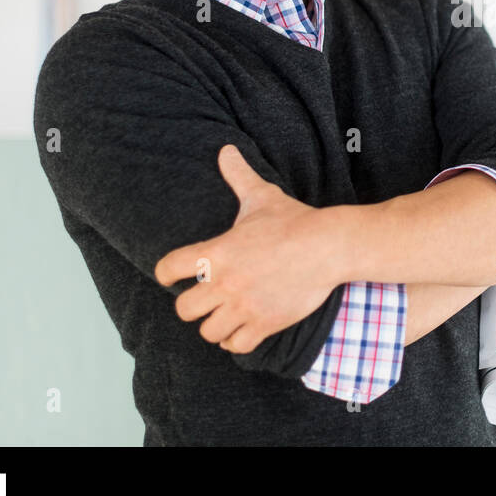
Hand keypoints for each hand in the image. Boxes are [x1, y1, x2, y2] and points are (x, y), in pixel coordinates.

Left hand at [154, 144, 342, 354]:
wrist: (329, 246)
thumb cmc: (293, 220)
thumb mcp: (261, 196)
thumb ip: (238, 176)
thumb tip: (225, 150)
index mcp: (216, 252)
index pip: (168, 269)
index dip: (166, 273)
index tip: (173, 275)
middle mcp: (224, 283)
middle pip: (184, 309)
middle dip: (193, 304)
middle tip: (205, 297)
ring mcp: (244, 306)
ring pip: (208, 332)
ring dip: (214, 324)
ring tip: (223, 315)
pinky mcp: (265, 323)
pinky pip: (235, 345)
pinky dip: (235, 340)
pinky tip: (241, 328)